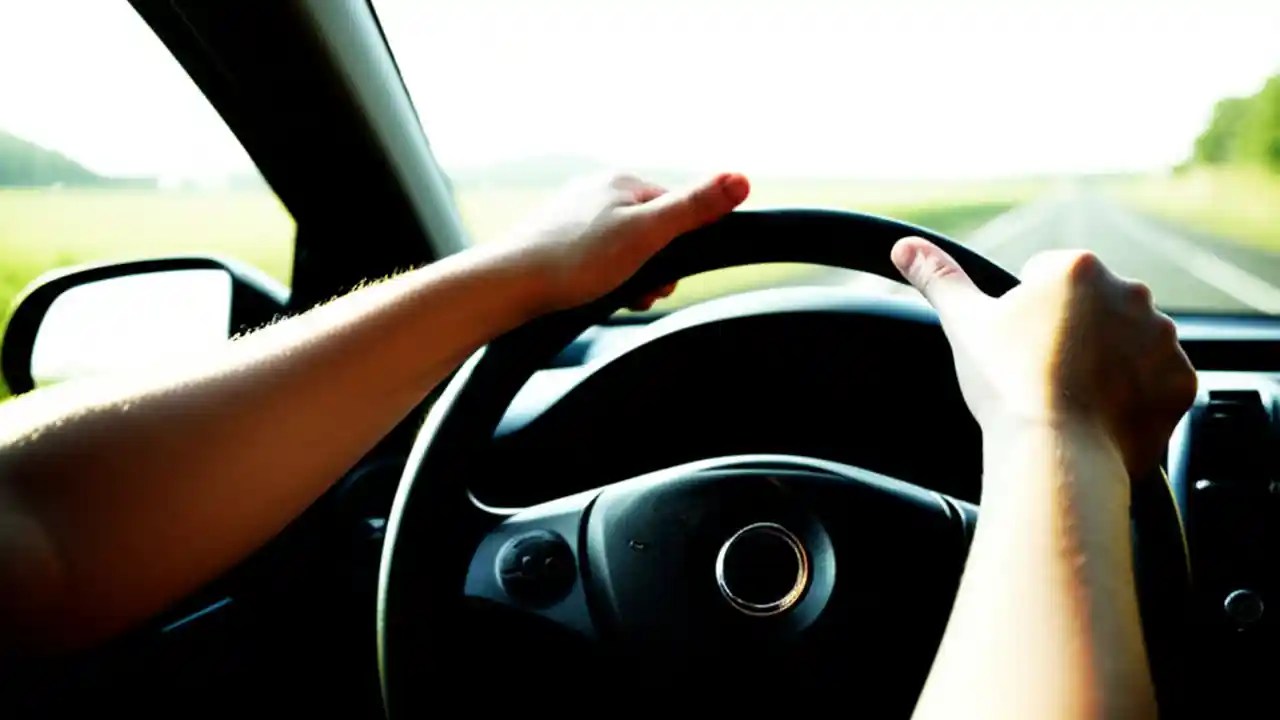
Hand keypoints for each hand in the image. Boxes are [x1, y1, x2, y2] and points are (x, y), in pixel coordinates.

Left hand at [510, 172, 750, 311]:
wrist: (508, 286)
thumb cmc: (575, 260)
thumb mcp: (647, 234)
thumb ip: (694, 208)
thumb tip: (741, 179)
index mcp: (622, 182)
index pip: (677, 212)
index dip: (679, 250)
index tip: (662, 275)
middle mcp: (598, 192)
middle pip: (652, 235)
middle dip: (652, 270)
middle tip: (634, 291)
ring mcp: (575, 217)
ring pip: (626, 253)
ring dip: (628, 281)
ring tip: (609, 295)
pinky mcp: (558, 243)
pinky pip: (598, 264)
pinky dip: (601, 283)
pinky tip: (588, 295)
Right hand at [890, 237, 1196, 477]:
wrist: (1055, 454)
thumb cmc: (1008, 384)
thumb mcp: (965, 324)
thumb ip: (938, 277)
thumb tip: (904, 246)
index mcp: (1077, 268)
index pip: (1047, 276)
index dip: (1026, 313)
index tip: (1018, 346)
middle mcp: (1131, 293)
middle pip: (1092, 307)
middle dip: (1073, 332)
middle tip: (1042, 373)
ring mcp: (1162, 339)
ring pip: (1128, 342)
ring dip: (1107, 362)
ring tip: (1071, 397)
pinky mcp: (1179, 382)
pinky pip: (1156, 383)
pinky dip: (1135, 397)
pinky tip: (1100, 415)